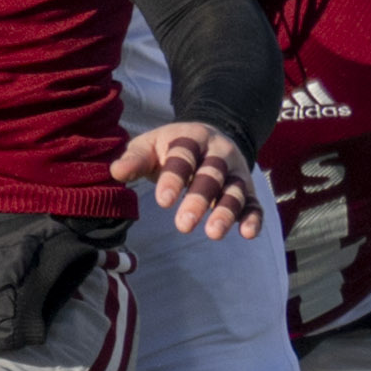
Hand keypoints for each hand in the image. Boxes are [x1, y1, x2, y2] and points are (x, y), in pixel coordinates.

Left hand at [112, 122, 262, 237]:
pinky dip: (254, 217)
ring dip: (226, 211)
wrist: (210, 137)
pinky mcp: (248, 190)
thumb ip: (135, 158)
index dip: (174, 178)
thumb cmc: (171, 147)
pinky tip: (248, 233)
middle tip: (183, 225)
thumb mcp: (151, 146)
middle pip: (212, 174)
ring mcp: (236, 172)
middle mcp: (219, 153)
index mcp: (192, 138)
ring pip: (235, 190)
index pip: (184, 156)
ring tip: (214, 233)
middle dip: (199, 199)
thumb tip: (116, 172)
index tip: (162, 202)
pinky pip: (254, 203)